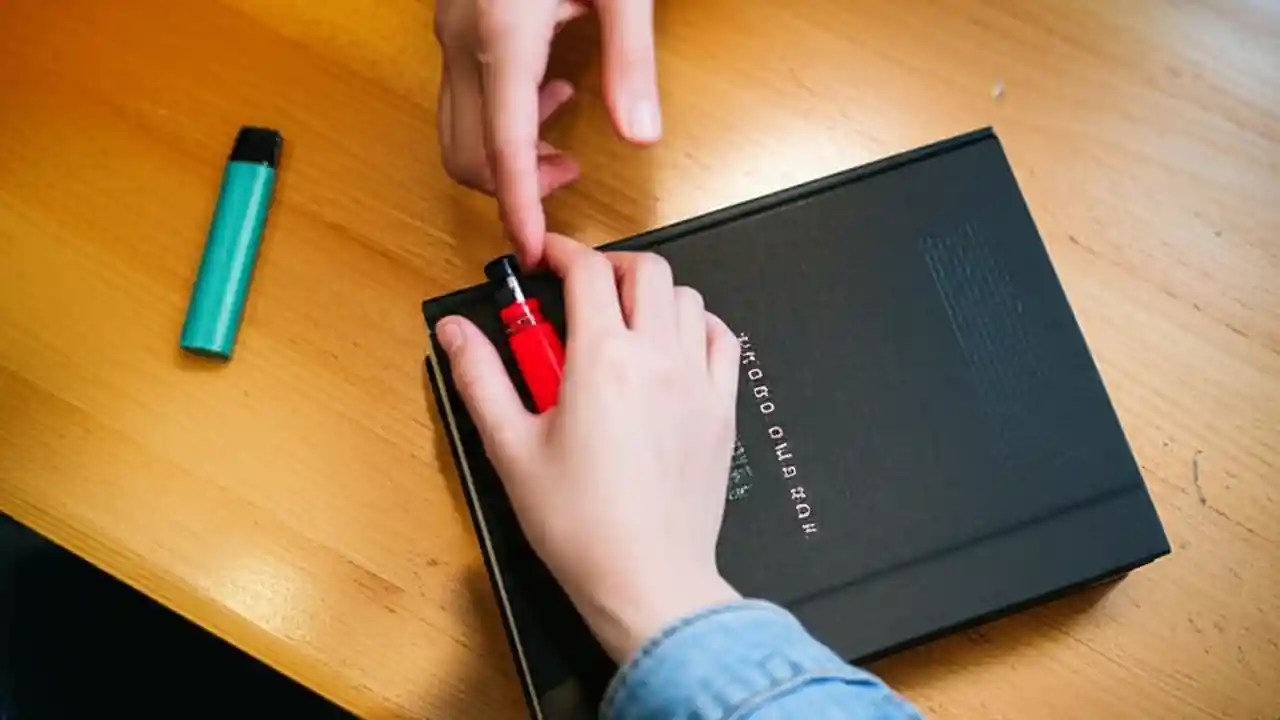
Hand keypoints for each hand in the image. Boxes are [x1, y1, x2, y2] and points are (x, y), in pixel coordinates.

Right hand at [434, 0, 660, 266]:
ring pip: (458, 130)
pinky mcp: (453, 26)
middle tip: (567, 178)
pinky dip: (498, 123)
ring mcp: (450, 34)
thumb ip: (629, 59)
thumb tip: (639, 133)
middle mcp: (464, 40)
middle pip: (468, 152)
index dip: (517, 208)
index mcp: (503, 34)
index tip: (531, 251)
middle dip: (513, 188)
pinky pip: (462, 98)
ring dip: (505, 158)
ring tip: (560, 147)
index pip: (504, 147)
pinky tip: (545, 96)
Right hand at [436, 234, 740, 661]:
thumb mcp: (512, 449)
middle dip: (610, 266)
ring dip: (654, 296)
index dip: (562, 252)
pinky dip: (698, 327)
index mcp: (602, 360)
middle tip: (581, 291)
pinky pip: (723, 339)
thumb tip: (455, 331)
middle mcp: (658, 358)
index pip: (587, 271)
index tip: (544, 260)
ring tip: (624, 323)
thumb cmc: (578, 525)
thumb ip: (481, 379)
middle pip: (647, 270)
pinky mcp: (722, 409)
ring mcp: (698, 381)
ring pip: (688, 299)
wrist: (648, 581)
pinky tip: (673, 349)